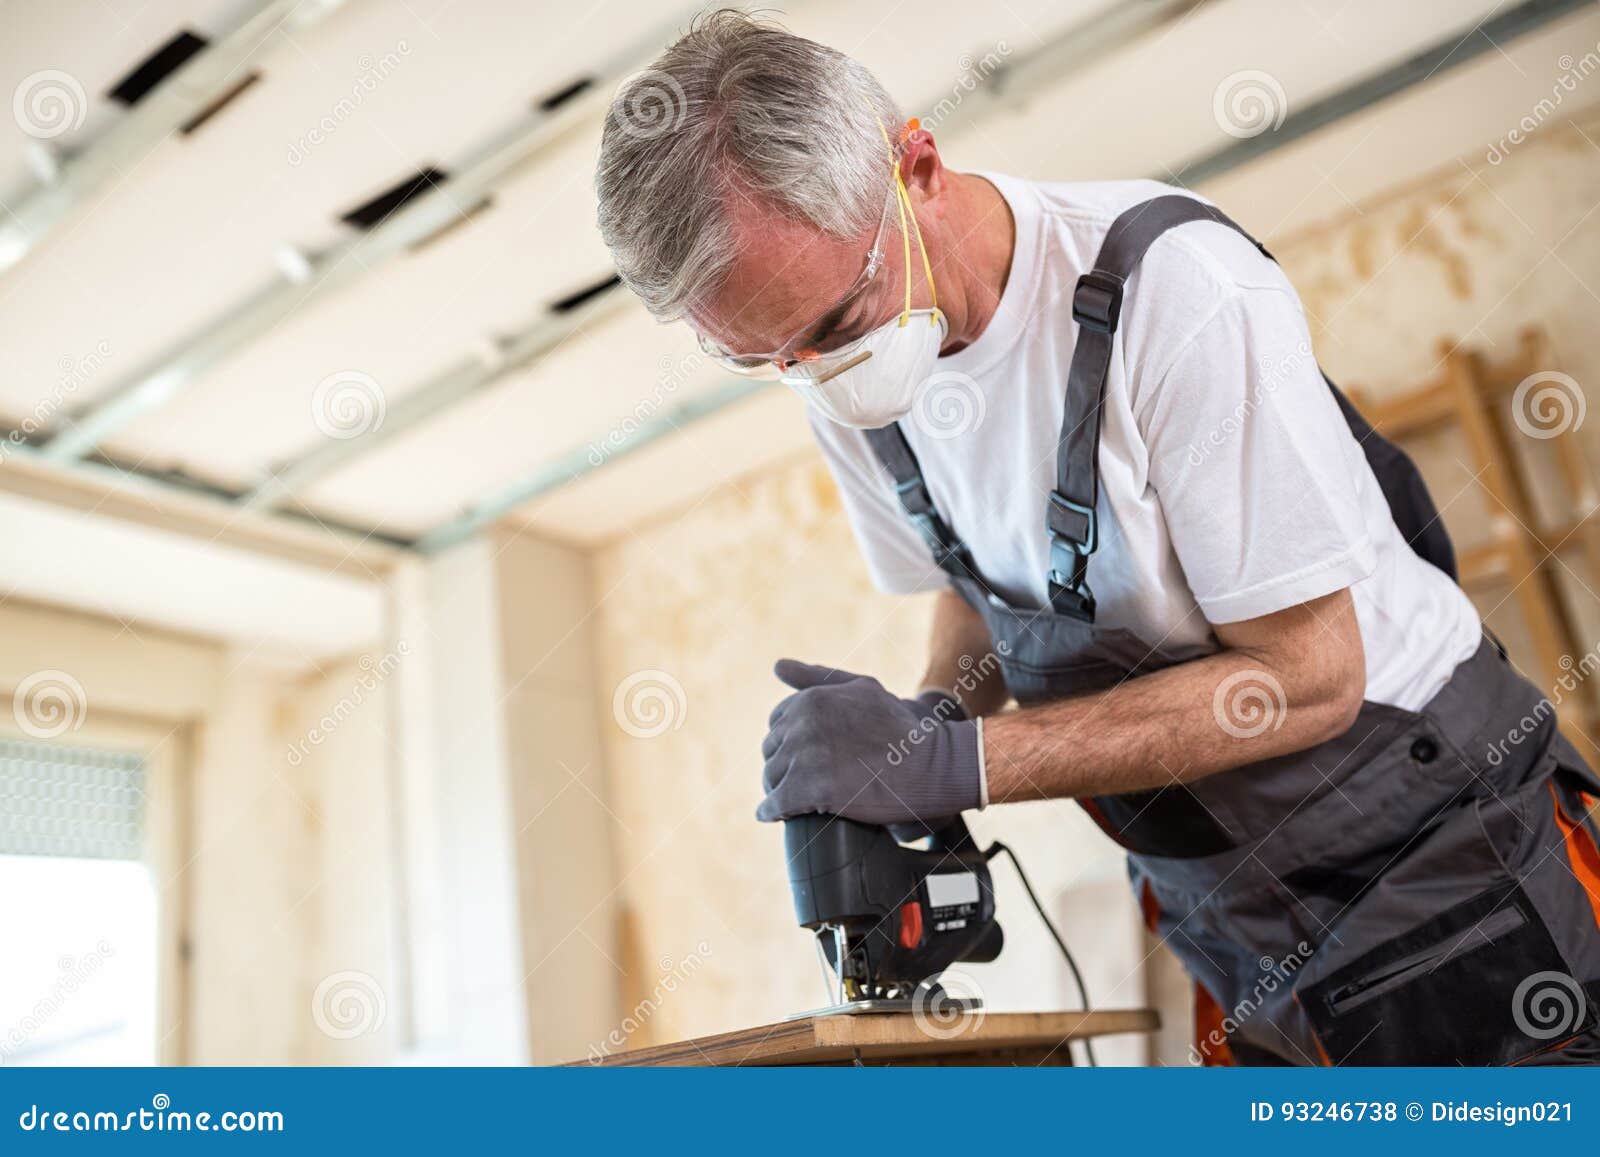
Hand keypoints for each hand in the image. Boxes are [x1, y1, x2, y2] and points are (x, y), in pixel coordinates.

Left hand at [756, 660, 981, 824]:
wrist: (932, 765)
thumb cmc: (901, 727)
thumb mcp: (863, 688)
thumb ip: (819, 677)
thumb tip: (777, 666)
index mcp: (810, 701)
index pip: (777, 724)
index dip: (788, 742)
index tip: (801, 757)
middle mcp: (802, 725)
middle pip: (772, 752)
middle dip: (783, 766)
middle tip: (801, 782)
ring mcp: (805, 757)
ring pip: (772, 778)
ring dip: (779, 790)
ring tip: (794, 800)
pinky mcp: (811, 790)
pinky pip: (776, 805)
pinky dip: (774, 812)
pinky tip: (780, 816)